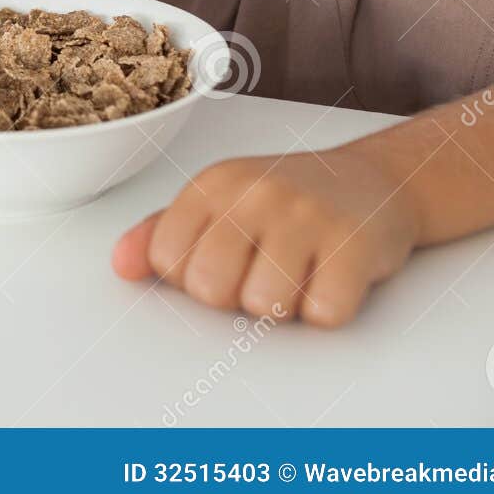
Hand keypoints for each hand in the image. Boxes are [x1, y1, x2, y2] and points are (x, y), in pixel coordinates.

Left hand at [111, 146, 421, 326]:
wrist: (374, 180)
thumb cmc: (285, 200)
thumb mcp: (217, 203)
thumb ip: (160, 234)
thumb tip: (120, 266)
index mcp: (212, 185)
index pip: (166, 260)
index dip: (191, 276)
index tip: (222, 258)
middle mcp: (255, 193)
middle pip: (211, 290)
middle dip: (235, 296)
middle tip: (263, 268)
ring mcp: (307, 216)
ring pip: (266, 307)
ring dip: (285, 304)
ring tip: (300, 268)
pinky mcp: (356, 244)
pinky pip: (324, 313)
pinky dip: (328, 308)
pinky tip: (332, 274)